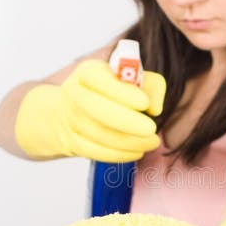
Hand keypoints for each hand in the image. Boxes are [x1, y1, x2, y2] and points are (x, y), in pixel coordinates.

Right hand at [15, 59, 166, 160]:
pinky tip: (138, 150)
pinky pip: (96, 152)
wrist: (74, 111)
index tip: (145, 103)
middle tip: (151, 129)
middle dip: (127, 121)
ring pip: (99, 134)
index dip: (123, 92)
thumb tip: (154, 108)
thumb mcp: (133, 79)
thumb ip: (152, 86)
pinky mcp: (73, 142)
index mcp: (88, 72)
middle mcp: (75, 93)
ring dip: (129, 141)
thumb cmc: (114, 92)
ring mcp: (71, 119)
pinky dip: (120, 154)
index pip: (100, 79)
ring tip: (152, 142)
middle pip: (96, 108)